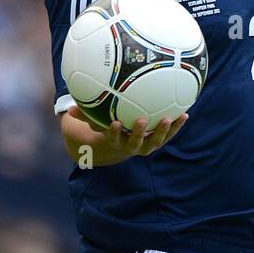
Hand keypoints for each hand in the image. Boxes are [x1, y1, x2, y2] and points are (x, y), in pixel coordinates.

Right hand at [69, 106, 188, 167]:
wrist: (114, 147)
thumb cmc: (97, 129)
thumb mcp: (87, 123)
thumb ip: (81, 114)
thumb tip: (68, 105)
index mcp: (113, 142)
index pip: (112, 139)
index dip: (113, 133)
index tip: (114, 123)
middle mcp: (129, 147)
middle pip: (136, 144)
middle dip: (139, 134)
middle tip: (142, 120)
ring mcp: (144, 146)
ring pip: (155, 143)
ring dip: (163, 132)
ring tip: (170, 118)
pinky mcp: (156, 142)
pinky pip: (166, 135)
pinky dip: (175, 126)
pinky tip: (185, 113)